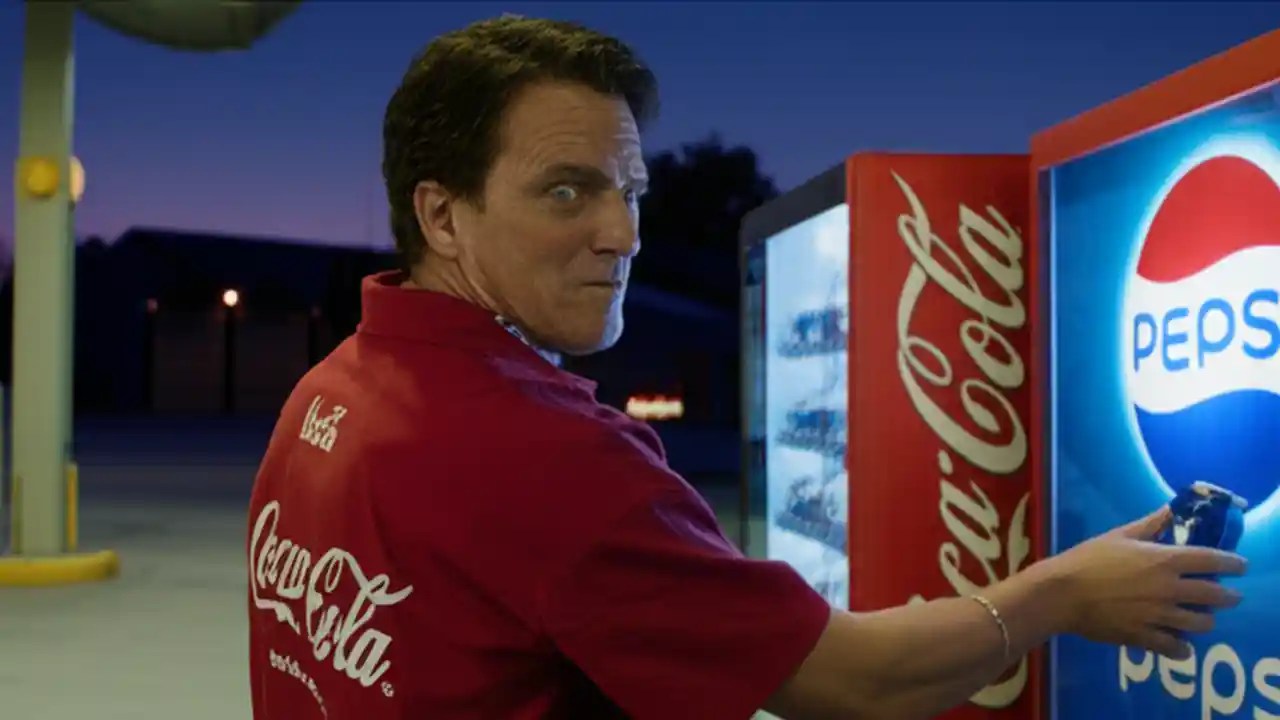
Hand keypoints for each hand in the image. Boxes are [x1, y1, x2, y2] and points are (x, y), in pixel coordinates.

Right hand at [1046, 507, 1246, 658]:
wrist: (1061, 593)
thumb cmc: (1087, 559)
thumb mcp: (1119, 536)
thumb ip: (1150, 524)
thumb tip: (1170, 509)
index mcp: (1165, 560)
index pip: (1212, 560)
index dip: (1233, 563)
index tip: (1240, 566)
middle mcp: (1169, 589)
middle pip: (1215, 596)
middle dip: (1228, 596)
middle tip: (1228, 595)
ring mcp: (1160, 616)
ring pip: (1201, 624)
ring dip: (1206, 620)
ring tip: (1201, 617)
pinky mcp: (1145, 637)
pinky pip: (1176, 649)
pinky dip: (1181, 647)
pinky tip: (1178, 643)